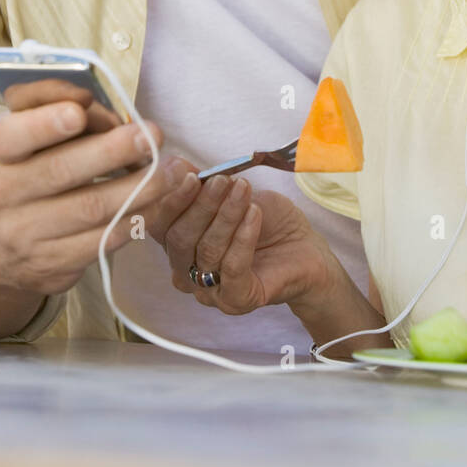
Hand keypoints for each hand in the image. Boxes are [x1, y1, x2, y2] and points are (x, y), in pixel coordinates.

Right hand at [0, 78, 185, 295]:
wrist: (1, 247)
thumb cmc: (27, 170)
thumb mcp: (26, 132)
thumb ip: (52, 104)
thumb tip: (90, 98)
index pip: (13, 135)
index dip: (44, 123)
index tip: (78, 112)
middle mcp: (2, 194)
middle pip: (61, 171)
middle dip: (112, 150)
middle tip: (151, 134)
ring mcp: (26, 234)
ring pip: (91, 208)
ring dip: (141, 186)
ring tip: (173, 169)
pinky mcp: (54, 264)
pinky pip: (104, 239)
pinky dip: (137, 217)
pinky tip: (160, 200)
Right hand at [146, 172, 336, 314]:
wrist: (305, 247)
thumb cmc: (266, 221)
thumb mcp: (233, 194)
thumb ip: (202, 184)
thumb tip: (173, 166)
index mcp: (180, 247)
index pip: (160, 227)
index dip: (172, 201)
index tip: (190, 176)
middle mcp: (187, 273)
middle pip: (180, 240)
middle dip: (202, 205)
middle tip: (223, 180)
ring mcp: (210, 291)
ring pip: (207, 250)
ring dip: (227, 215)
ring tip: (244, 190)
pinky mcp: (237, 300)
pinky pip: (233, 268)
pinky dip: (244, 237)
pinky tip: (254, 214)